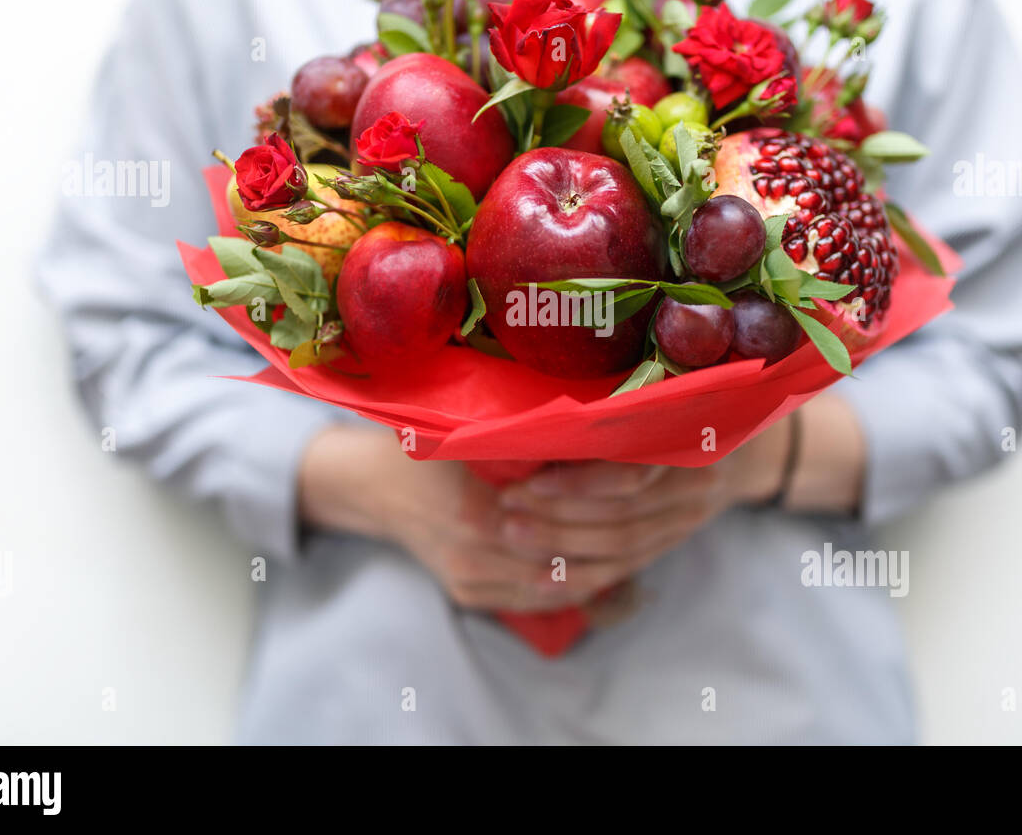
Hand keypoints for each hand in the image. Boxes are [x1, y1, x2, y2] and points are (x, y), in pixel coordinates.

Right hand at [297, 427, 666, 611]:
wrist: (369, 487)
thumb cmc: (417, 447)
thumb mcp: (461, 431)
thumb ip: (514, 436)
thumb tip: (584, 422)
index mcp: (473, 507)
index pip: (554, 520)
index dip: (597, 508)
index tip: (638, 487)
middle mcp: (472, 552)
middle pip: (560, 558)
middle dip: (607, 541)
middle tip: (653, 519)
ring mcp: (470, 579)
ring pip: (552, 585)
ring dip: (597, 567)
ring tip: (639, 542)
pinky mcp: (470, 594)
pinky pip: (533, 599)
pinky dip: (571, 586)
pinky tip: (603, 566)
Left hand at [491, 417, 792, 564]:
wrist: (737, 446)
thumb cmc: (678, 407)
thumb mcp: (657, 396)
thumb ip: (612, 413)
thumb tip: (537, 423)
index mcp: (689, 438)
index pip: (632, 475)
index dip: (580, 483)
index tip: (531, 480)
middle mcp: (696, 484)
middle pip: (622, 515)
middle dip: (559, 516)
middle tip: (509, 510)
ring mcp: (688, 519)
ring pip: (622, 545)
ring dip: (563, 545)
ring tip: (514, 535)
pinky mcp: (673, 542)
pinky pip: (626, 566)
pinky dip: (584, 575)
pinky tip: (544, 580)